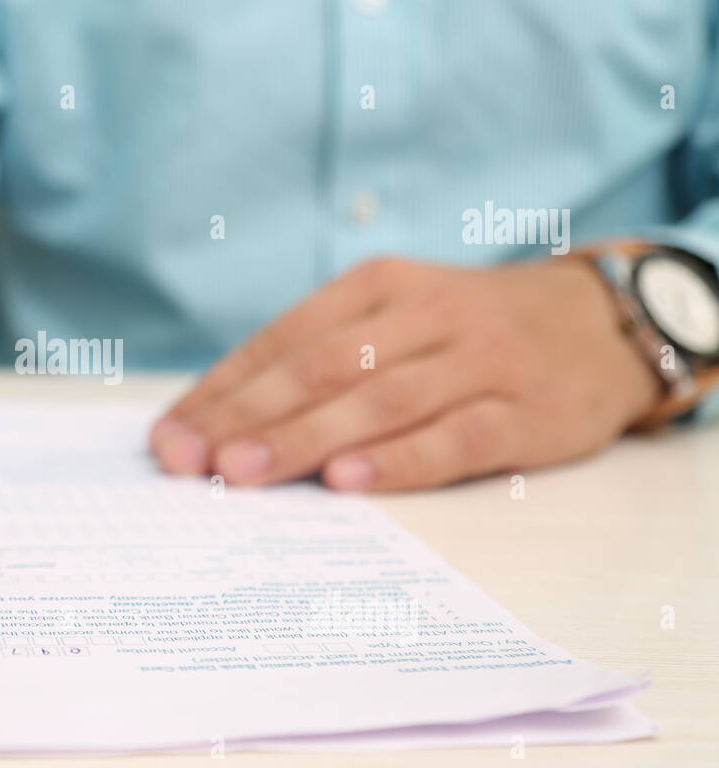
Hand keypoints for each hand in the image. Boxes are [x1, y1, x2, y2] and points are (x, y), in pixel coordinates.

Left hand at [150, 255, 660, 490]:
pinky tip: (346, 482)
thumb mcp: (395, 318)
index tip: (169, 435)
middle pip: (321, 367)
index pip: (283, 339)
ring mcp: (479, 361)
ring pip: (379, 400)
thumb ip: (321, 360)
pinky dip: (398, 460)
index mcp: (377, 285)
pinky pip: (454, 438)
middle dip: (246, 415)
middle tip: (188, 459)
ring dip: (305, 438)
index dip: (222, 389)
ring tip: (243, 472)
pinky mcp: (525, 412)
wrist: (599, 324)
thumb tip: (222, 422)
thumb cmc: (465, 332)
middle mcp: (424, 314)